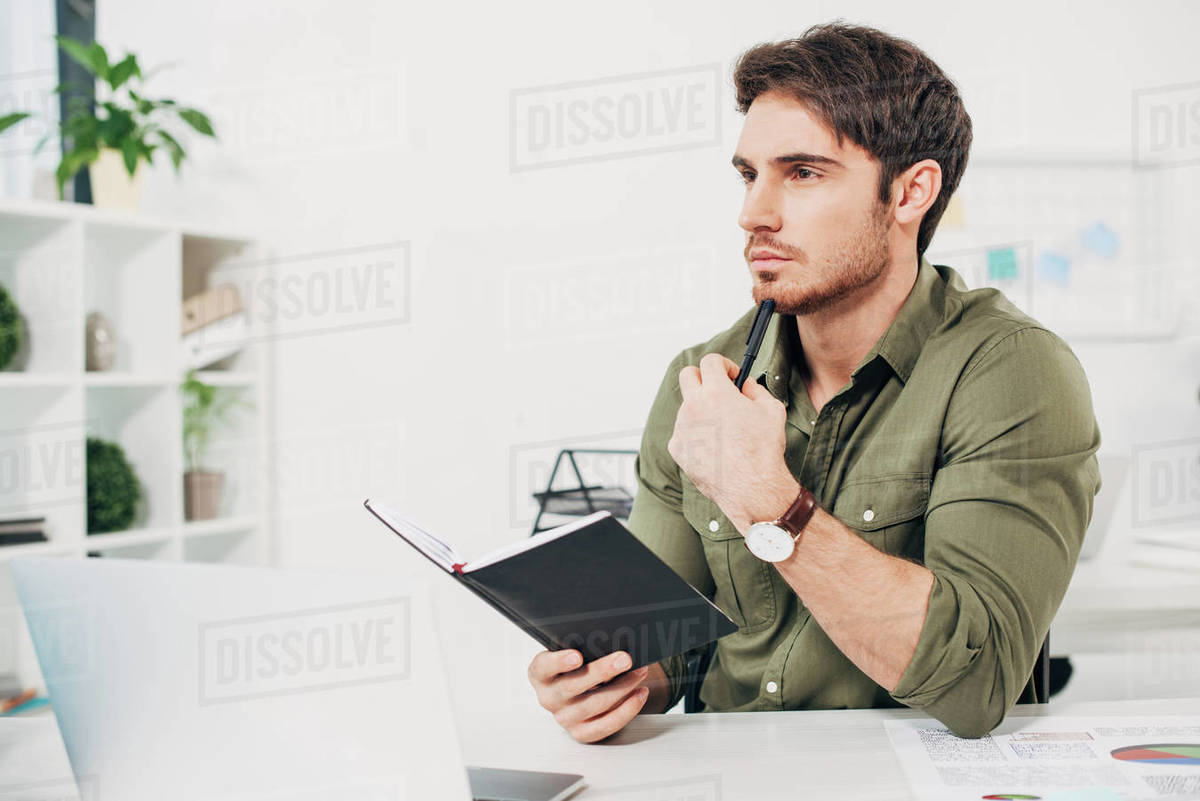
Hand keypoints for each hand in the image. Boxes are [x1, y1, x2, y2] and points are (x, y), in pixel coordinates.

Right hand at [527, 649, 649, 742]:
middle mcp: (548, 698)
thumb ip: (583, 647)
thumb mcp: (572, 652)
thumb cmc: (578, 666)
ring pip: (594, 705)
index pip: (543, 667)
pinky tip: (639, 693)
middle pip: (572, 686)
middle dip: (602, 671)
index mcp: (540, 674)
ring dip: (622, 687)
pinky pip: (606, 725)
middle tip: (624, 659)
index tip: (576, 656)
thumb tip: (611, 639)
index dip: (559, 662)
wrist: (582, 691)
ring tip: (639, 672)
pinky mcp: (581, 733)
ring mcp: (564, 718)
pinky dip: (627, 709)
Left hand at [668, 352, 796, 530]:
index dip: (724, 365)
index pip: (710, 361)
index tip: (731, 376)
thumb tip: (746, 385)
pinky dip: (696, 434)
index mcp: (716, 392)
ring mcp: (682, 428)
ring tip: (723, 430)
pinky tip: (714, 447)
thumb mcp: (772, 410)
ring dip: (702, 410)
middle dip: (703, 377)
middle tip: (717, 390)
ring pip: (687, 407)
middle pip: (687, 376)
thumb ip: (756, 390)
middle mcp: (693, 406)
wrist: (752, 488)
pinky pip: (683, 432)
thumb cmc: (764, 449)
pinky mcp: (677, 448)